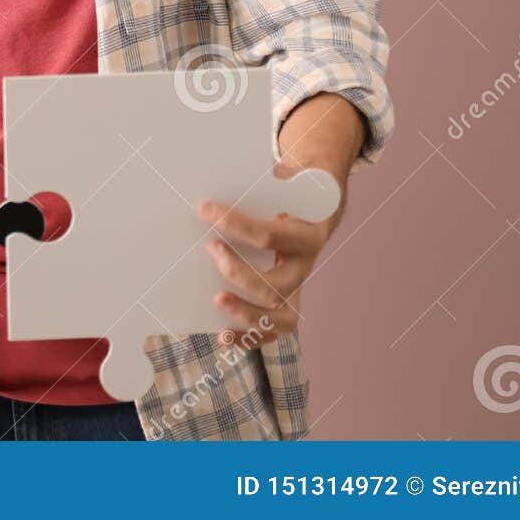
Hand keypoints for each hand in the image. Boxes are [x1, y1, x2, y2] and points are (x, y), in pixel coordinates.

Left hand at [196, 197, 339, 349]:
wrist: (316, 210)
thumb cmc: (290, 193)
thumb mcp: (283, 181)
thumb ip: (259, 182)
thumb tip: (211, 182)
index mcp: (306, 234)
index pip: (268, 235)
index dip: (235, 223)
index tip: (203, 209)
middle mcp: (305, 267)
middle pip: (276, 284)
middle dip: (240, 273)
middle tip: (210, 250)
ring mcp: (296, 290)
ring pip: (279, 317)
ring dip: (246, 314)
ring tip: (217, 300)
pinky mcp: (286, 305)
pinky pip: (272, 332)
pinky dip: (248, 338)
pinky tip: (223, 336)